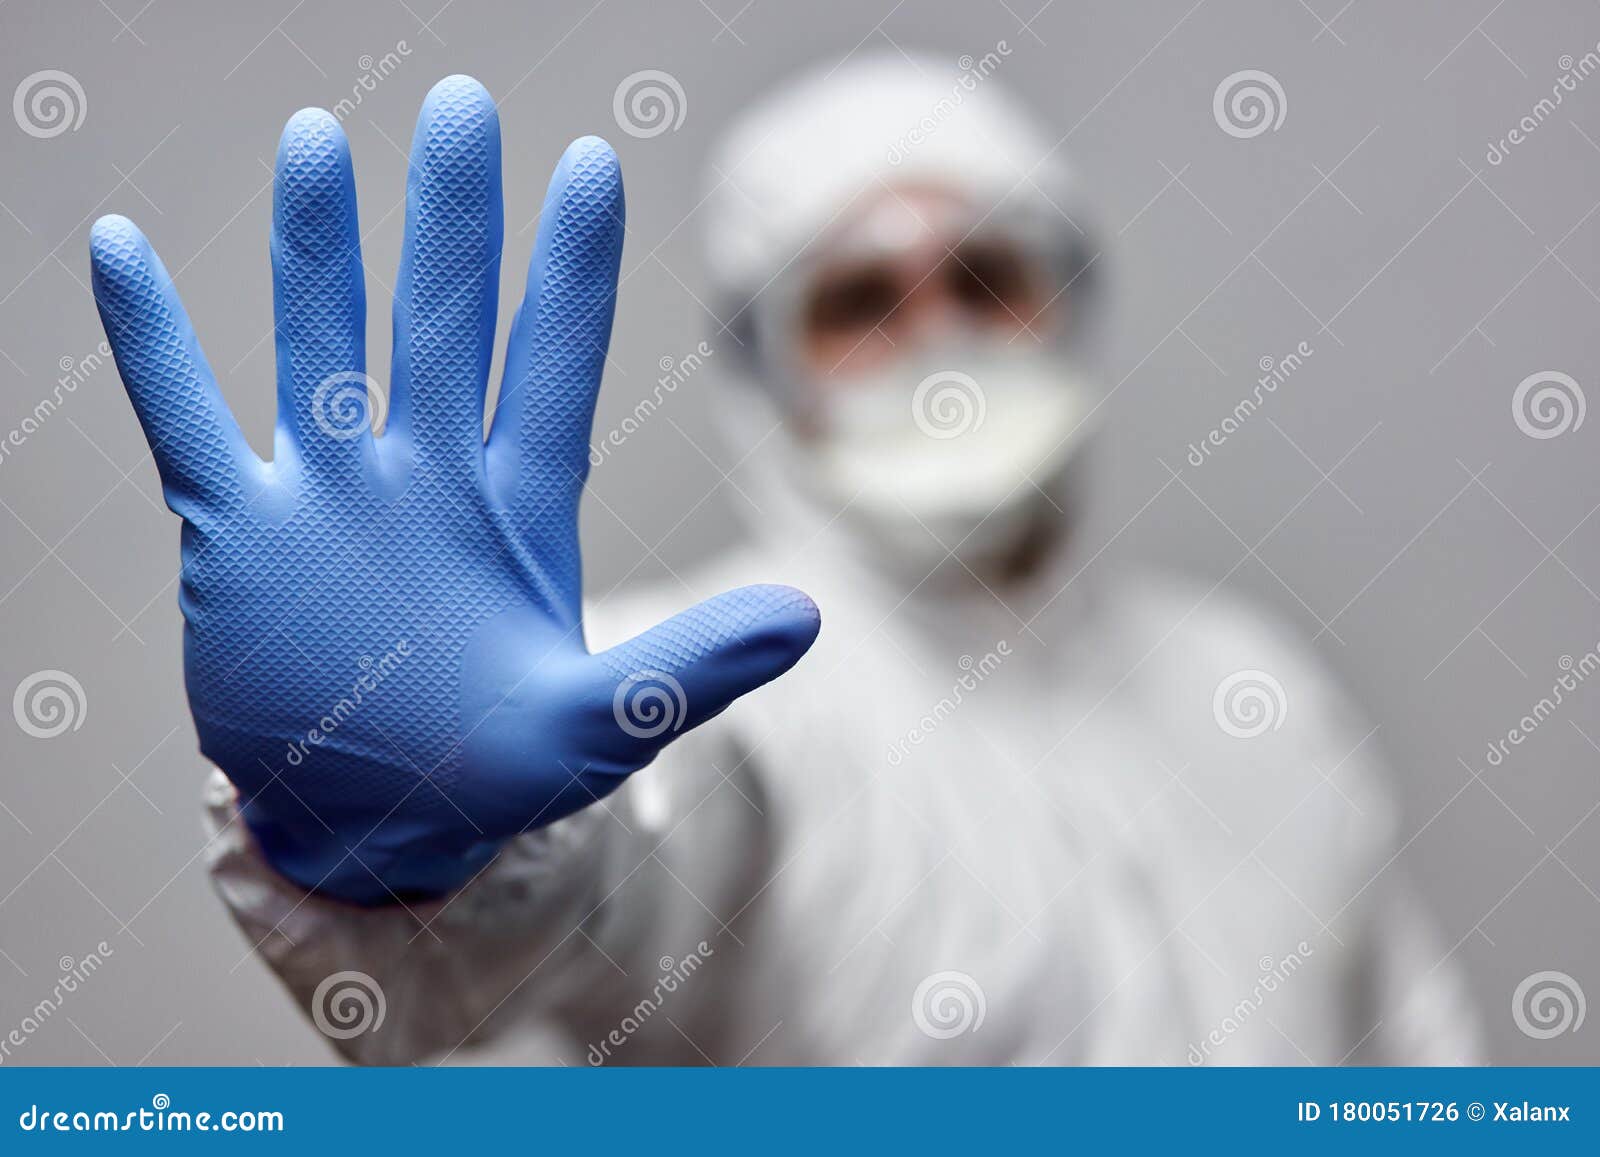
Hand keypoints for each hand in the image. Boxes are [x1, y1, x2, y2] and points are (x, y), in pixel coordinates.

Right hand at [89, 76, 818, 904]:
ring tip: (315, 140)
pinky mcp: (242, 533)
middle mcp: (427, 479)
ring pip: (320, 344)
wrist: (372, 822)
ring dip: (315, 250)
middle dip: (453, 219)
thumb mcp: (599, 727)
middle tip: (465, 107)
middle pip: (442, 322)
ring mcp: (331, 497)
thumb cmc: (494, 773)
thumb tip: (808, 617)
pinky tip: (118, 249)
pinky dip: (154, 344)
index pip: (551, 365)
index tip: (591, 167)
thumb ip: (689, 667)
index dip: (571, 271)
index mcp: (517, 510)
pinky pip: (187, 420)